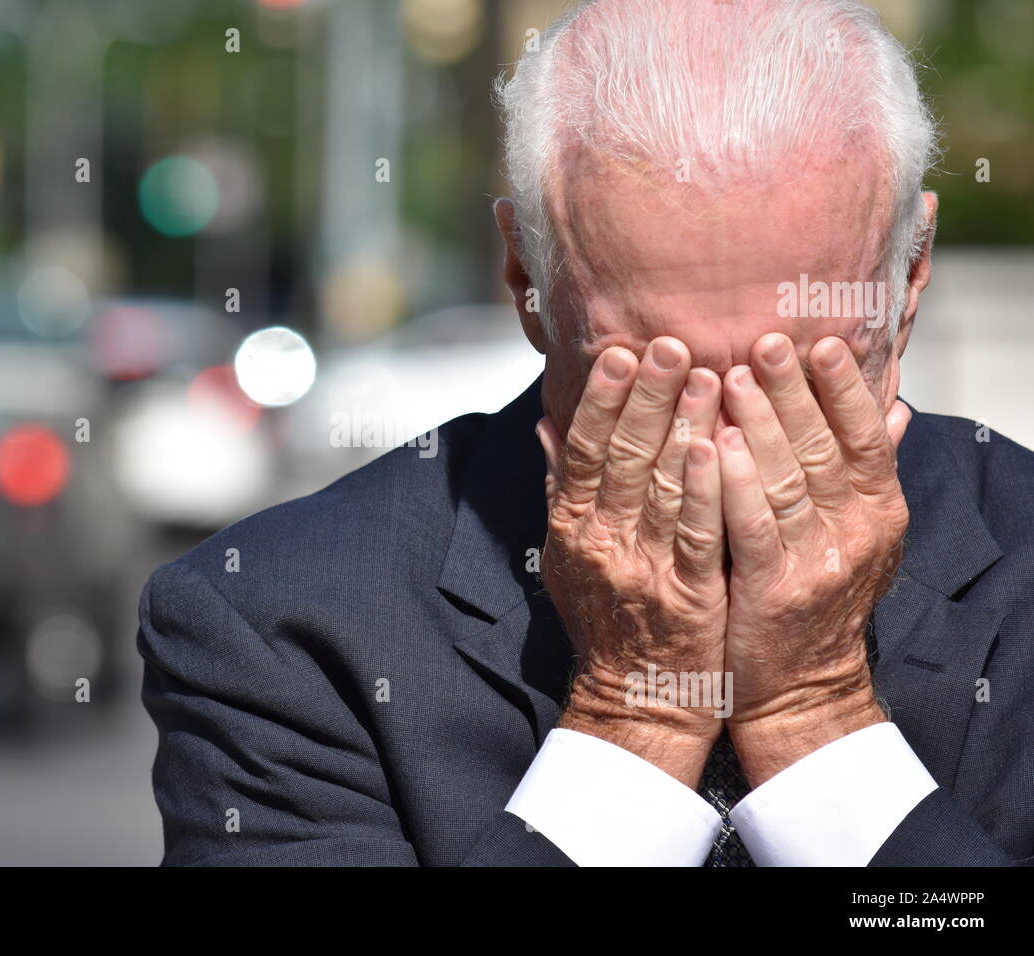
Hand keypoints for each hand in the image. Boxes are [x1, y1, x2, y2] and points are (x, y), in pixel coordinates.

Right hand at [537, 337, 726, 786]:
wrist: (635, 698)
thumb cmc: (606, 617)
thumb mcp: (568, 553)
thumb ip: (562, 485)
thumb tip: (545, 421)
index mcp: (573, 526)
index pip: (584, 450)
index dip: (603, 399)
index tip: (621, 351)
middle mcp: (601, 541)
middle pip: (623, 457)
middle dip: (647, 396)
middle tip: (670, 342)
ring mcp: (643, 567)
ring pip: (663, 486)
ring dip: (684, 426)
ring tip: (708, 373)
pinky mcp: (687, 595)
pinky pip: (696, 534)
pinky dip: (705, 489)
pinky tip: (719, 447)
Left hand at [716, 333, 910, 784]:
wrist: (801, 689)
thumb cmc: (819, 597)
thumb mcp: (859, 535)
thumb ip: (871, 470)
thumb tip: (897, 406)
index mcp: (877, 511)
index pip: (864, 436)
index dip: (845, 388)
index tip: (821, 341)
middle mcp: (856, 532)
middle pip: (823, 448)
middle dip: (793, 391)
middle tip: (763, 341)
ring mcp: (816, 563)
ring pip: (787, 481)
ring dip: (758, 426)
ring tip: (729, 378)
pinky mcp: (772, 592)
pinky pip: (752, 529)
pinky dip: (733, 485)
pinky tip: (711, 447)